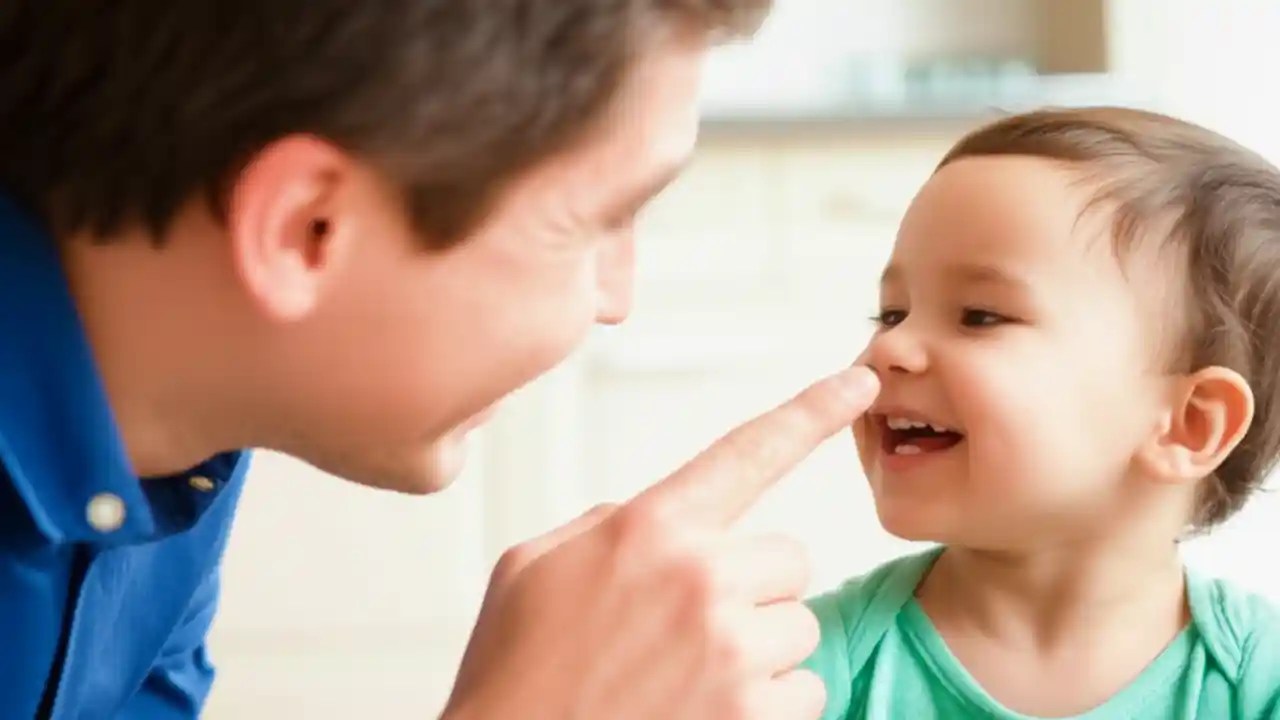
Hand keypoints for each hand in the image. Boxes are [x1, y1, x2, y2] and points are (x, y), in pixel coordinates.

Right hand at [443, 366, 879, 719]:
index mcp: (649, 529)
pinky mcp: (753, 717)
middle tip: (689, 626)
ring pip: (799, 627)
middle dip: (752, 587)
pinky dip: (770, 707)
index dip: (812, 411)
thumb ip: (607, 527)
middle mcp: (702, 579)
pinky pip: (807, 692)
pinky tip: (707, 711)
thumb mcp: (533, 568)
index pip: (749, 451)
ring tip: (689, 676)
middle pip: (788, 559)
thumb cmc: (516, 673)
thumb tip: (655, 522)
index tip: (859, 379)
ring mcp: (733, 651)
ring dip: (760, 649)